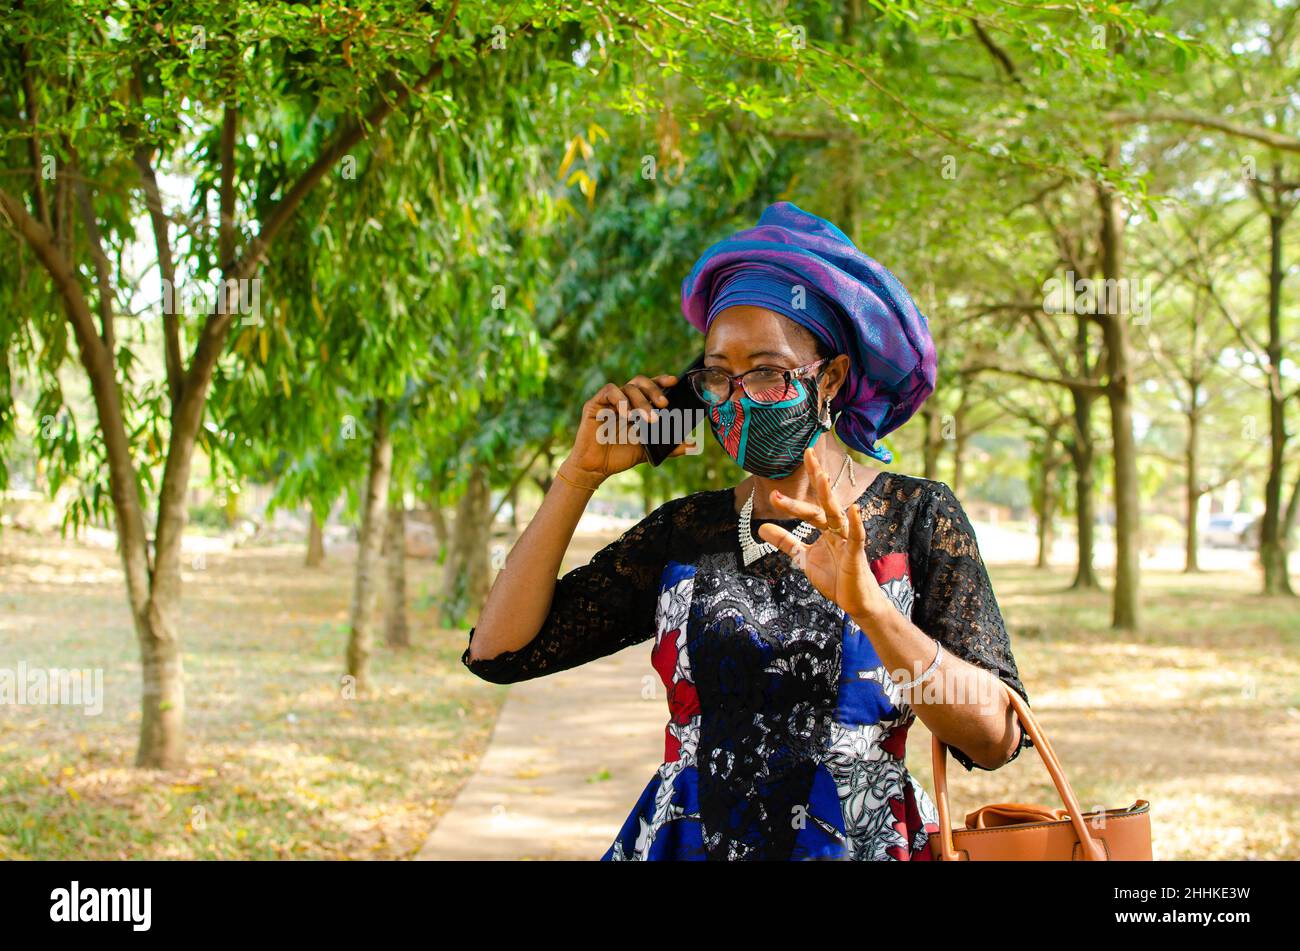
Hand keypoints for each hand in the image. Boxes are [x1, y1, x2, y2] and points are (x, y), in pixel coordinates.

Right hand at [561, 374, 687, 484]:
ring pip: (627, 387)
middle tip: (664, 405)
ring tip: (648, 419)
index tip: (674, 382)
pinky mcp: (594, 404)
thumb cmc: (620, 456)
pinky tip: (627, 414)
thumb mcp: (648, 450)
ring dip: (641, 401)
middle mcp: (623, 399)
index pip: (650, 386)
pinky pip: (609, 392)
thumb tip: (692, 445)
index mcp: (636, 405)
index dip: (661, 381)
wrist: (596, 468)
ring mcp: (609, 401)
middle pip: (640, 382)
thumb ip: (668, 446)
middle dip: (654, 391)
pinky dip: (620, 400)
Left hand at [757, 447, 889, 623]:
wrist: (856, 602)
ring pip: (837, 514)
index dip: (791, 501)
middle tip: (807, 453)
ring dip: (829, 495)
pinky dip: (855, 524)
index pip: (808, 509)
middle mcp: (837, 529)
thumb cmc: (835, 578)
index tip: (774, 492)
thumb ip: (785, 542)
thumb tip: (761, 527)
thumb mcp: (803, 559)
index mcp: (826, 529)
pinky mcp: (857, 555)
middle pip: (825, 500)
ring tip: (821, 475)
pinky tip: (853, 510)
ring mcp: (848, 540)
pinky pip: (857, 537)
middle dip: (817, 477)